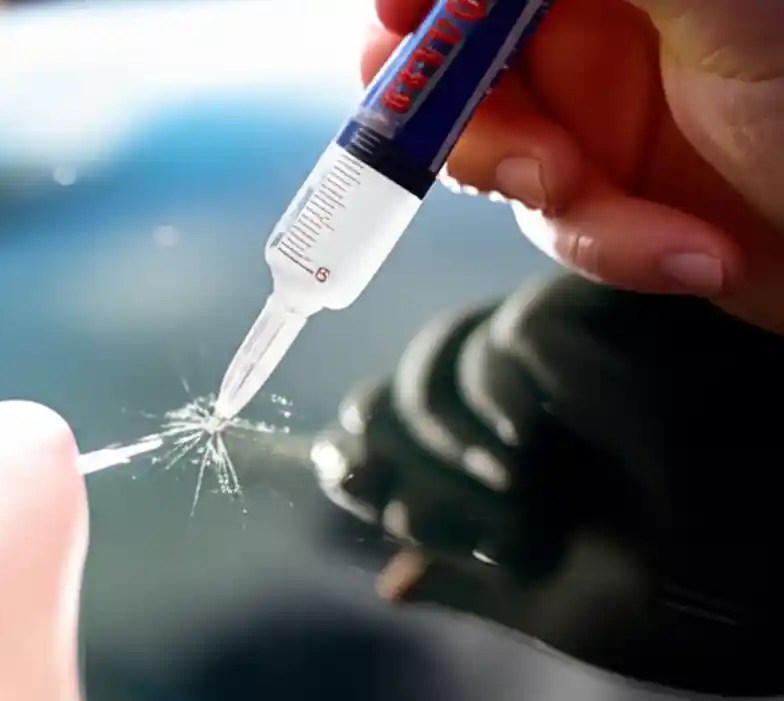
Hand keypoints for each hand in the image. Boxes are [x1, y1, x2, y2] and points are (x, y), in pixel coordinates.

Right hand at [363, 0, 783, 331]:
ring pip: (489, 148)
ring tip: (601, 200)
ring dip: (540, 191)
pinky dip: (604, 245)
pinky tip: (686, 250)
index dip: (429, 0)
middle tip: (491, 132)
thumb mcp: (720, 5)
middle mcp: (595, 27)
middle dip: (457, 106)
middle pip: (456, 52)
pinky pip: (548, 222)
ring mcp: (595, 112)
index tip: (405, 24)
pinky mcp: (605, 194)